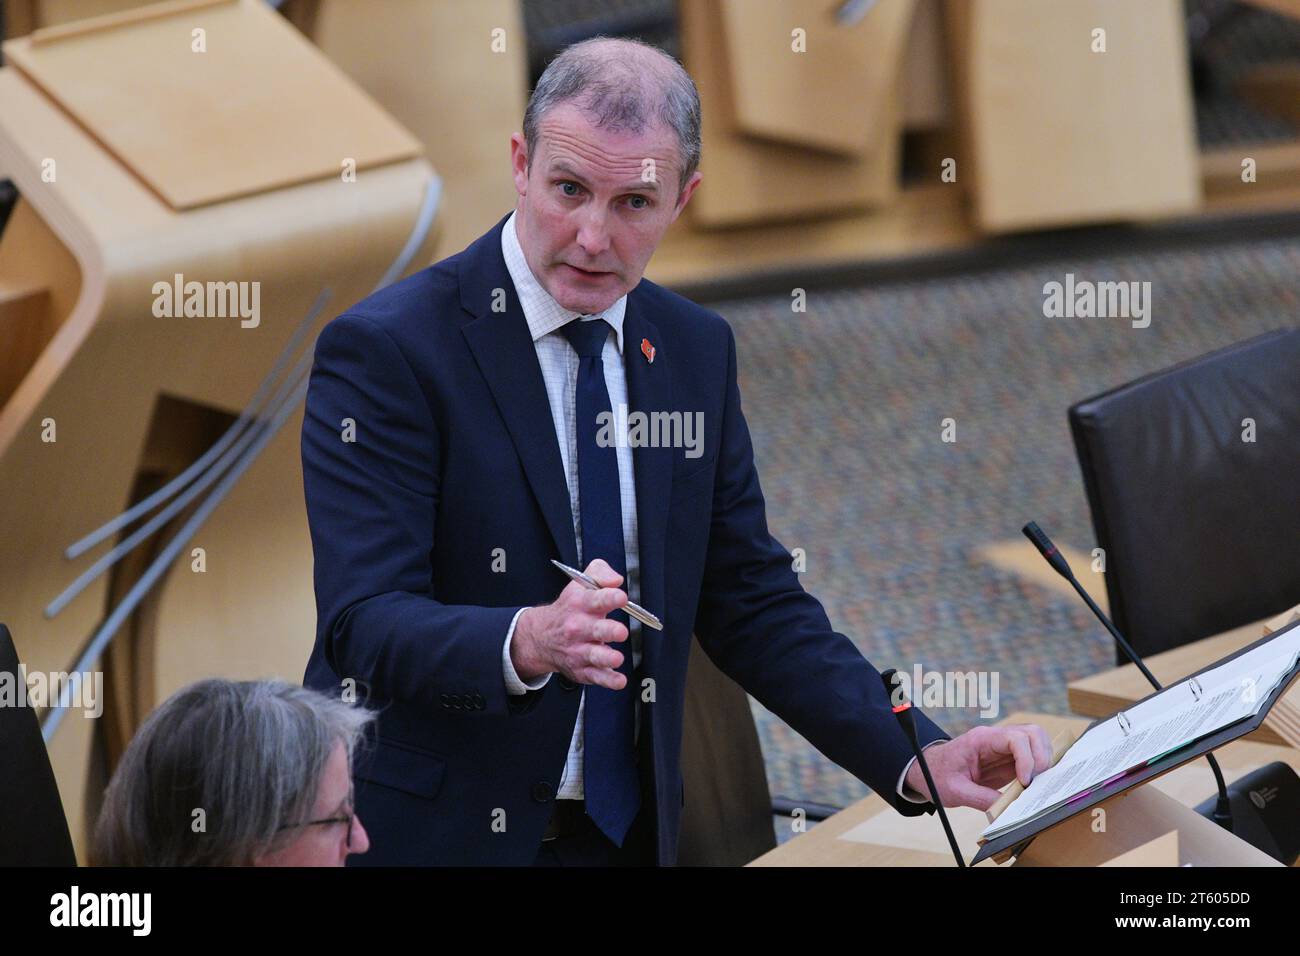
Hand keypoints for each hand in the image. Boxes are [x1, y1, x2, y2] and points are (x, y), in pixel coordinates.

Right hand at [510, 559, 629, 688]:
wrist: (542, 636)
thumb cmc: (569, 608)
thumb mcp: (580, 582)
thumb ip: (600, 573)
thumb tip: (616, 580)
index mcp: (580, 604)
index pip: (595, 599)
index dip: (609, 597)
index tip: (620, 597)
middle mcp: (578, 628)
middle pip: (596, 629)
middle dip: (608, 630)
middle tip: (620, 631)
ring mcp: (579, 650)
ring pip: (594, 655)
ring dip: (606, 658)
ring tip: (616, 658)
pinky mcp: (582, 669)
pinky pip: (595, 676)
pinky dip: (608, 680)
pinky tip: (618, 680)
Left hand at [904, 724, 1052, 810]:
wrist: (927, 771)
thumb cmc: (937, 776)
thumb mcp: (955, 791)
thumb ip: (981, 798)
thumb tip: (1007, 809)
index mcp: (980, 740)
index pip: (1015, 737)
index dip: (1027, 758)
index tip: (1025, 782)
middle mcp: (995, 738)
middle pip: (1032, 733)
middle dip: (1041, 757)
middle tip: (1036, 782)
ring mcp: (1003, 746)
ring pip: (1035, 741)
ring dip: (1043, 760)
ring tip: (1037, 783)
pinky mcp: (1008, 758)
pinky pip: (1031, 755)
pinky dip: (1039, 767)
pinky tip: (1035, 783)